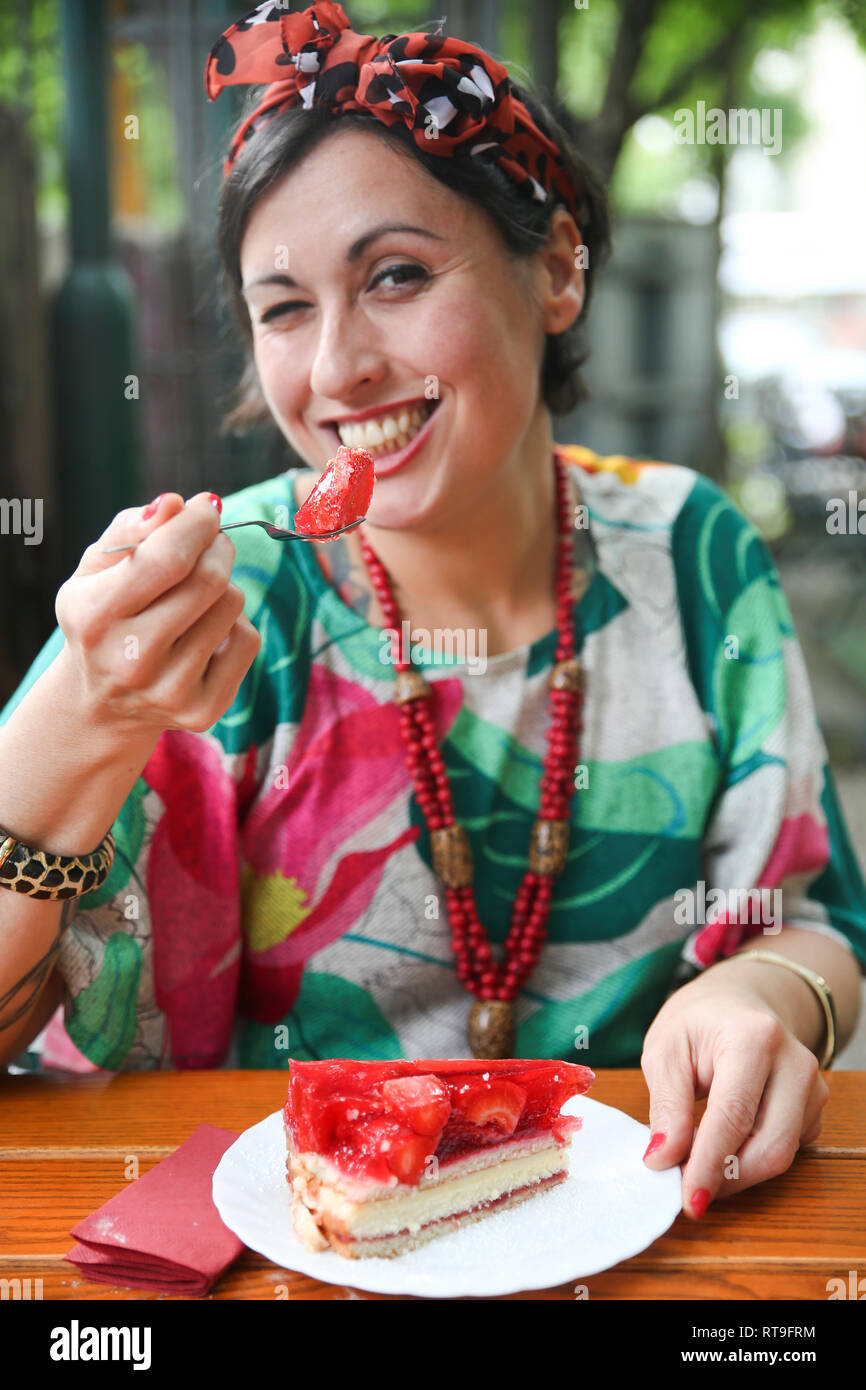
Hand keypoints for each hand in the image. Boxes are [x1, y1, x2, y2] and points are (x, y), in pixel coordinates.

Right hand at [54, 492, 260, 737]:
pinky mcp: (204, 710)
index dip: (198, 524)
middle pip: (209, 580)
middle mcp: (130, 659)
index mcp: (94, 617)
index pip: (167, 559)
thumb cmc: (104, 618)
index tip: (208, 507)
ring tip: (197, 595)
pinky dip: (234, 623)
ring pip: (232, 604)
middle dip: (217, 546)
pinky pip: (247, 639)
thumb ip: (131, 530)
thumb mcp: (96, 570)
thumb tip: (176, 504)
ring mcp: (170, 690)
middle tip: (212, 542)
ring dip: (224, 585)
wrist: (102, 703)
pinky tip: (205, 631)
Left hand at [640, 971, 828, 1217]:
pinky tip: (725, 1148)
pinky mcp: (815, 1108)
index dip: (709, 1164)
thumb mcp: (665, 1050)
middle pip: (770, 1146)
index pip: (734, 1115)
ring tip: (698, 1163)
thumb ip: (666, 1105)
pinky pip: (788, 1150)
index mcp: (754, 1038)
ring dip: (737, 1173)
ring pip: (781, 1154)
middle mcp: (795, 1063)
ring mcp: (813, 1087)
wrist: (737, 1003)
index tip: (688, 1200)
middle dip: (727, 1178)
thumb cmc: (697, 1023)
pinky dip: (752, 1161)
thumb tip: (662, 1159)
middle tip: (686, 1188)